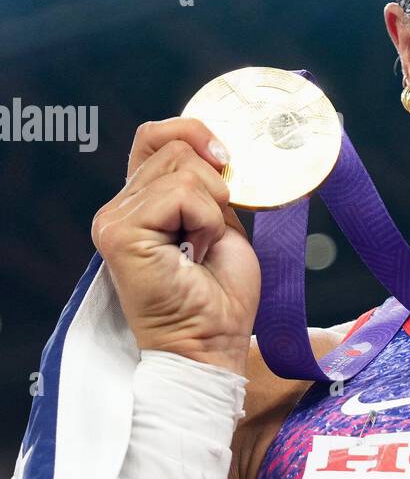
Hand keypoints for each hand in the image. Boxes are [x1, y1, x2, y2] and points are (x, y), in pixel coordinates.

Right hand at [91, 117, 260, 372]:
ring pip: (183, 168)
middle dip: (215, 187)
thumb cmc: (220, 295)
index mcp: (141, 202)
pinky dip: (205, 222)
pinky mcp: (120, 233)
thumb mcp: (220, 221)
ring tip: (199, 250)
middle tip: (208, 238)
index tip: (227, 160)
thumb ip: (208, 184)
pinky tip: (195, 255)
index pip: (156, 135)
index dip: (194, 133)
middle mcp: (119, 207)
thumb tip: (216, 146)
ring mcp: (114, 220)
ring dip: (212, 210)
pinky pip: (182, 194)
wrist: (213, 344)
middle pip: (176, 148)